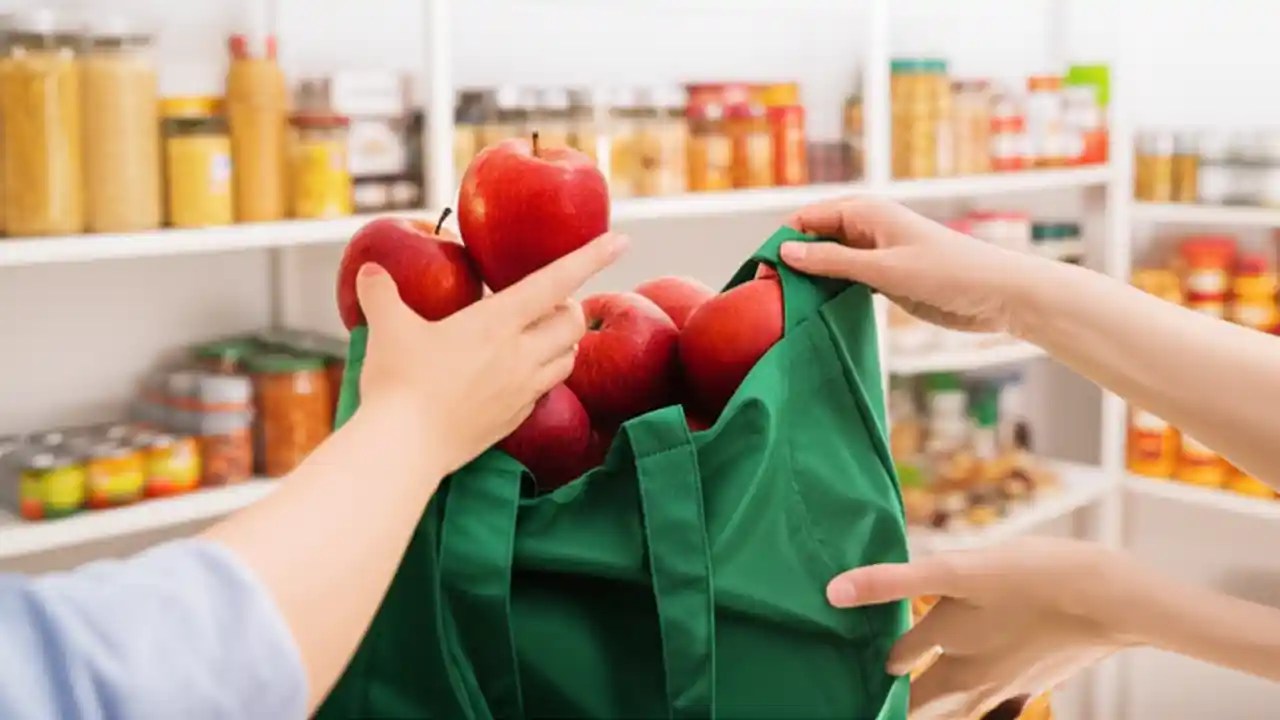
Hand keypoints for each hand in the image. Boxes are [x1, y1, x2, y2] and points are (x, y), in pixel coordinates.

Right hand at [354, 233, 627, 474]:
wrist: (404, 449)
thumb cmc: (399, 383)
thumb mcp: (387, 328)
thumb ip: (382, 294)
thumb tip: (372, 271)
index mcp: (497, 322)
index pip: (556, 281)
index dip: (591, 256)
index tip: (622, 240)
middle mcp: (521, 355)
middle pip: (574, 323)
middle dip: (571, 306)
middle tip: (549, 301)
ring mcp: (523, 390)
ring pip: (568, 360)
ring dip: (563, 342)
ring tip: (539, 335)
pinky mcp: (515, 419)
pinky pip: (544, 391)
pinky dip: (543, 376)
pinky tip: (518, 374)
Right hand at [781, 198, 1043, 333]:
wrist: (998, 294)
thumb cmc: (947, 273)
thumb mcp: (883, 269)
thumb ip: (832, 261)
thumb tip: (785, 251)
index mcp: (865, 212)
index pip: (806, 219)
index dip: (780, 243)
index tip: (759, 276)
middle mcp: (867, 228)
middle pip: (814, 240)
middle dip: (791, 263)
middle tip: (767, 299)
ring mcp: (876, 254)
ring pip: (828, 263)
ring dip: (810, 281)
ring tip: (784, 309)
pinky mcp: (885, 278)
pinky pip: (845, 281)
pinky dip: (829, 293)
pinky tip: (814, 314)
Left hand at [827, 538, 1141, 719]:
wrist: (1117, 600)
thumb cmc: (1037, 576)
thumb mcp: (959, 569)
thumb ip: (894, 581)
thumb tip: (833, 593)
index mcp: (947, 651)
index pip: (890, 669)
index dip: (865, 664)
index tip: (843, 661)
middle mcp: (969, 679)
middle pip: (920, 707)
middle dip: (894, 703)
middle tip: (863, 692)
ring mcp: (1001, 686)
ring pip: (950, 711)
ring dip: (926, 705)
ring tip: (905, 694)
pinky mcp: (1029, 682)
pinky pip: (983, 703)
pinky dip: (962, 698)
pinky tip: (963, 679)